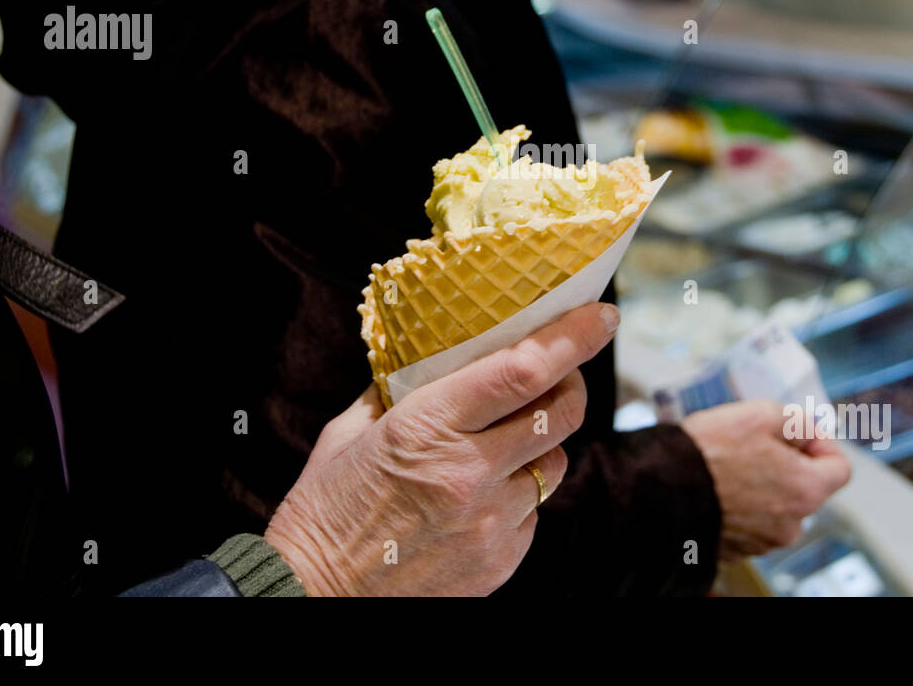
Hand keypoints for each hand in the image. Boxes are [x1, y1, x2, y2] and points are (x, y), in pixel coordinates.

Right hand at [264, 301, 618, 594]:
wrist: (313, 596)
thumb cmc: (323, 510)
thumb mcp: (350, 433)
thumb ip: (396, 390)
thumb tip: (432, 357)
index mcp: (428, 427)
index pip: (523, 371)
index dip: (572, 337)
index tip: (600, 315)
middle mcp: (469, 473)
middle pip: (561, 412)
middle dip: (571, 382)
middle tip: (559, 371)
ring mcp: (490, 522)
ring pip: (554, 463)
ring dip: (541, 442)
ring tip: (504, 441)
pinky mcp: (500, 561)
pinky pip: (533, 512)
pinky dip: (518, 494)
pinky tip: (480, 496)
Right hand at [681, 399, 849, 560]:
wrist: (662, 489)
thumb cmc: (711, 452)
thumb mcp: (762, 414)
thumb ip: (798, 422)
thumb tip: (809, 432)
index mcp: (806, 491)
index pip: (841, 468)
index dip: (822, 443)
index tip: (797, 432)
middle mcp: (791, 524)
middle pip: (805, 488)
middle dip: (786, 464)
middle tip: (753, 444)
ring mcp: (763, 541)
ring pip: (776, 506)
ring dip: (762, 485)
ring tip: (729, 465)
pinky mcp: (736, 549)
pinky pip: (750, 522)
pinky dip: (740, 505)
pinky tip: (718, 486)